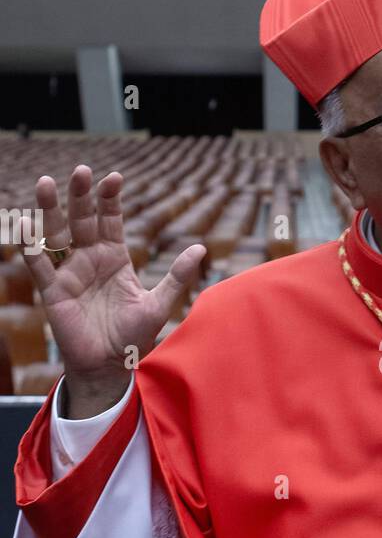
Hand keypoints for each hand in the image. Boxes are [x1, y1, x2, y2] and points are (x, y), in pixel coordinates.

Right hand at [21, 165, 204, 408]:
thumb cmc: (133, 337)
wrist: (109, 367)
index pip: (110, 220)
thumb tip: (201, 248)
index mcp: (114, 257)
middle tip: (81, 171)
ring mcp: (69, 272)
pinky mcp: (53, 291)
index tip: (114, 178)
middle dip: (81, 195)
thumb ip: (177, 276)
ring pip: (56, 233)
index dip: (110, 200)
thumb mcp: (159, 304)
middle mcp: (89, 258)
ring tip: (47, 182)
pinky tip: (24, 223)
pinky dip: (30, 245)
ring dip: (50, 209)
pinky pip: (39, 264)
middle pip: (82, 219)